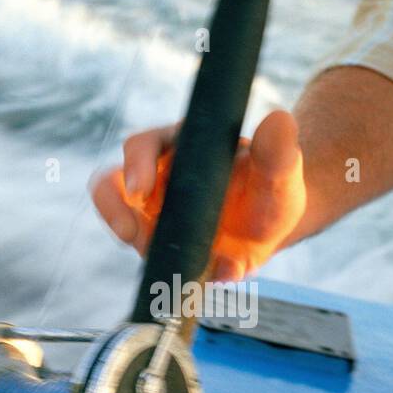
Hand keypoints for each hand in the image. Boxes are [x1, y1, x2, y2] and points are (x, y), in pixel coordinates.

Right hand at [91, 108, 306, 280]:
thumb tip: (279, 121)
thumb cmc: (273, 184)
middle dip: (113, 209)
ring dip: (140, 244)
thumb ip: (279, 149)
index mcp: (179, 148)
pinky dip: (175, 269)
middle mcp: (157, 180)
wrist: (276, 221)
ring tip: (174, 258)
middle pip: (111, 186)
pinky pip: (155, 258)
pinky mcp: (163, 246)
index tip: (142, 190)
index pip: (142, 147)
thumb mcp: (281, 167)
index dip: (135, 165)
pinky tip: (214, 271)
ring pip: (124, 226)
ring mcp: (155, 216)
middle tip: (130, 231)